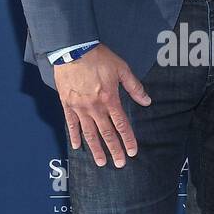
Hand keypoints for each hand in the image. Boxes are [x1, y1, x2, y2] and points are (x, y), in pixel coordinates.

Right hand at [54, 44, 150, 166]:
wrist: (73, 49)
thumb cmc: (98, 57)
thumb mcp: (121, 68)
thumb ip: (134, 87)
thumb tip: (147, 101)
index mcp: (110, 99)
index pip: (121, 124)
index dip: (128, 139)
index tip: (133, 152)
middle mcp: (95, 107)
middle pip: (106, 133)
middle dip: (114, 150)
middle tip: (120, 164)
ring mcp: (79, 107)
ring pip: (89, 133)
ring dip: (96, 149)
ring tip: (101, 162)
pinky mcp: (67, 104)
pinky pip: (71, 123)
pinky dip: (74, 135)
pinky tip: (78, 146)